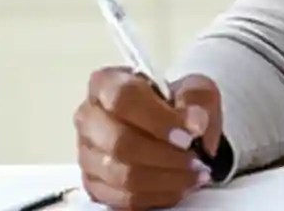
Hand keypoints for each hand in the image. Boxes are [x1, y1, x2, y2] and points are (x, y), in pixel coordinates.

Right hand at [74, 68, 223, 208]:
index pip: (123, 98)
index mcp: (107, 83)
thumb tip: (194, 122)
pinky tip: (180, 186)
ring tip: (194, 173)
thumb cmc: (178, 103)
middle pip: (118, 142)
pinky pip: (124, 199)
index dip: (157, 120)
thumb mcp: (195, 90)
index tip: (187, 135)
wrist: (174, 127)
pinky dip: (157, 195)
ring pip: (122, 175)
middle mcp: (89, 117)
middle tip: (194, 159)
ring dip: (165, 178)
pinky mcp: (94, 184)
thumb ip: (196, 101)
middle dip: (164, 155)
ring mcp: (88, 153)